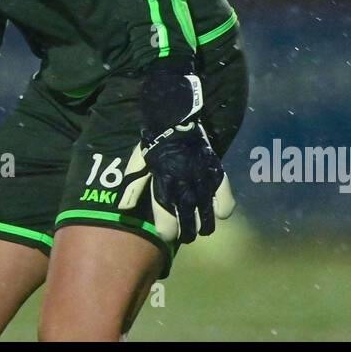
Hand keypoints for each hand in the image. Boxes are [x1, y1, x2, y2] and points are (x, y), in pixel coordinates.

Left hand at [117, 65, 233, 244]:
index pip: (167, 226)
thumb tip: (124, 208)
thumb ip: (134, 186)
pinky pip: (226, 203)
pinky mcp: (217, 175)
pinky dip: (222, 210)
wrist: (176, 117)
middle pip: (188, 228)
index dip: (166, 233)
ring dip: (203, 227)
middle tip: (184, 231)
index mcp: (164, 187)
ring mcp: (202, 184)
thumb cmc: (155, 141)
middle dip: (185, 233)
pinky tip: (216, 209)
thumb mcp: (139, 162)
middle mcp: (184, 190)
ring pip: (207, 220)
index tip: (166, 232)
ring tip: (200, 226)